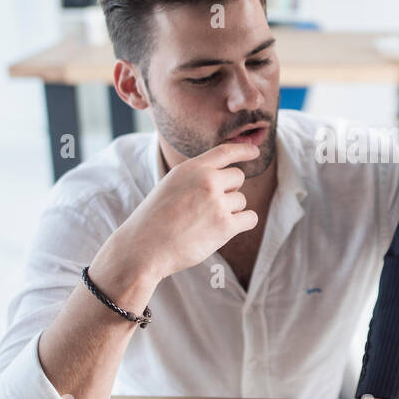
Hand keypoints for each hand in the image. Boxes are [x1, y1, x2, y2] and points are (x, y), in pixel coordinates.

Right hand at [100, 142, 259, 284]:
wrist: (144, 248)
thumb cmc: (154, 220)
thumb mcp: (171, 186)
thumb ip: (195, 177)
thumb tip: (223, 178)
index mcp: (191, 168)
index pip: (225, 151)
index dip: (243, 149)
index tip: (255, 151)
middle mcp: (207, 180)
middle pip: (238, 177)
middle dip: (229, 191)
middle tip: (208, 208)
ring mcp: (217, 202)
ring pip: (241, 201)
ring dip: (230, 212)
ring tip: (204, 223)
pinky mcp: (225, 225)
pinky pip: (250, 218)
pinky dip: (241, 224)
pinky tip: (224, 230)